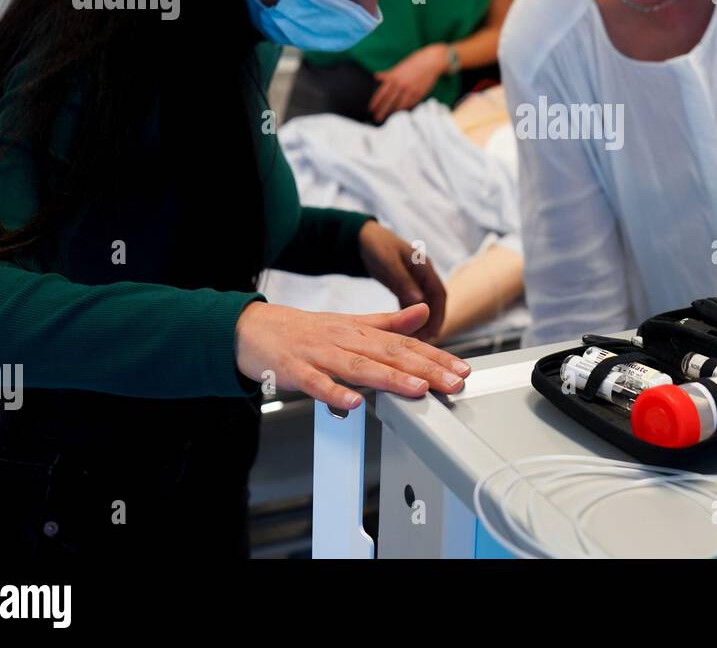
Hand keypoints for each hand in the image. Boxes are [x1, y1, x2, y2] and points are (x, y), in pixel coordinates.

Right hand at [236, 301, 469, 409]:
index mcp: (361, 331)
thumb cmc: (307, 331)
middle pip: (391, 355)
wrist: (254, 329)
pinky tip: (353, 404)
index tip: (462, 369)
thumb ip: (388, 322)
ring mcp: (321, 355)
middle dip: (426, 370)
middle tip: (454, 382)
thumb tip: (423, 312)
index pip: (406, 344)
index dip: (436, 357)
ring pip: (360, 367)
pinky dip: (335, 393)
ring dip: (391, 379)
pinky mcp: (296, 370)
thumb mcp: (351, 323)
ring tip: (418, 390)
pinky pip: (317, 384)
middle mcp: (345, 340)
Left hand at [358, 219, 446, 340]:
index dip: (439, 315)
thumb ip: (403, 282)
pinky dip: (409, 317)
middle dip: (432, 323)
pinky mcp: (404, 284)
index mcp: (424, 267)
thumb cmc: (376, 245)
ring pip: (423, 305)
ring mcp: (414, 280)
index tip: (434, 333)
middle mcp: (422, 274)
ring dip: (421, 322)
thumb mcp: (389, 262)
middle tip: (425, 343)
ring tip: (415, 342)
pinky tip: (404, 330)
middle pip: (434, 302)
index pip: (439, 294)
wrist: (361, 236)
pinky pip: (411, 303)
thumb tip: (419, 302)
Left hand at [370, 44, 448, 122]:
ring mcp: (411, 90)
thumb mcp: (399, 66)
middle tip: (377, 118)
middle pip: (389, 101)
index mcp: (394, 77)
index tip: (371, 109)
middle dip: (382, 111)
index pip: (382, 92)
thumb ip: (388, 74)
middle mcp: (401, 85)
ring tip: (389, 117)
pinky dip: (405, 109)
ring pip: (400, 105)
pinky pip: (410, 104)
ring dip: (393, 112)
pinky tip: (401, 112)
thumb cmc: (415, 62)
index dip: (375, 102)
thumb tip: (377, 76)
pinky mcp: (419, 93)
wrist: (430, 61)